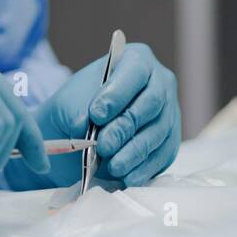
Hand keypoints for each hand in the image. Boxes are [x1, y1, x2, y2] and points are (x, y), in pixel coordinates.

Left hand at [7, 43, 180, 189]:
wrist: (77, 132)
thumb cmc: (76, 108)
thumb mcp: (67, 103)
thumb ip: (75, 110)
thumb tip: (82, 125)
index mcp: (136, 60)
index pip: (134, 72)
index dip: (118, 94)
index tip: (96, 115)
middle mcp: (160, 83)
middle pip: (150, 104)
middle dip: (125, 127)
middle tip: (103, 145)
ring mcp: (169, 113)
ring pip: (158, 132)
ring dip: (134, 152)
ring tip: (112, 165)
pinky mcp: (169, 141)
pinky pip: (162, 155)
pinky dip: (143, 168)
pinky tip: (126, 176)